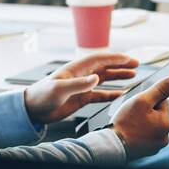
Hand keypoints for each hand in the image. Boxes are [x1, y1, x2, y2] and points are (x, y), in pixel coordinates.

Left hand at [23, 52, 138, 125]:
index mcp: (76, 69)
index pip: (99, 59)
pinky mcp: (82, 98)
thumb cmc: (41, 96)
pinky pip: (100, 94)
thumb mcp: (60, 89)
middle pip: (105, 66)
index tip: (128, 59)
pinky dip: (111, 94)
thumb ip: (79, 84)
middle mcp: (81, 75)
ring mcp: (82, 86)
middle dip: (121, 64)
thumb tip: (97, 78)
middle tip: (136, 63)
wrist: (32, 110)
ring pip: (105, 78)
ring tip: (133, 74)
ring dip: (118, 76)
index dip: (114, 58)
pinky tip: (121, 94)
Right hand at [112, 76, 168, 159]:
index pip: (162, 102)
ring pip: (150, 125)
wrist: (112, 145)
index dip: (148, 100)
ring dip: (141, 123)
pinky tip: (129, 133)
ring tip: (129, 125)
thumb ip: (160, 89)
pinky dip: (138, 133)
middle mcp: (165, 136)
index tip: (138, 106)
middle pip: (156, 115)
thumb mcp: (142, 100)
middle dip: (145, 112)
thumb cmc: (125, 123)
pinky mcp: (147, 151)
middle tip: (131, 116)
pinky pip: (144, 137)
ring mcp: (156, 145)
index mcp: (166, 123)